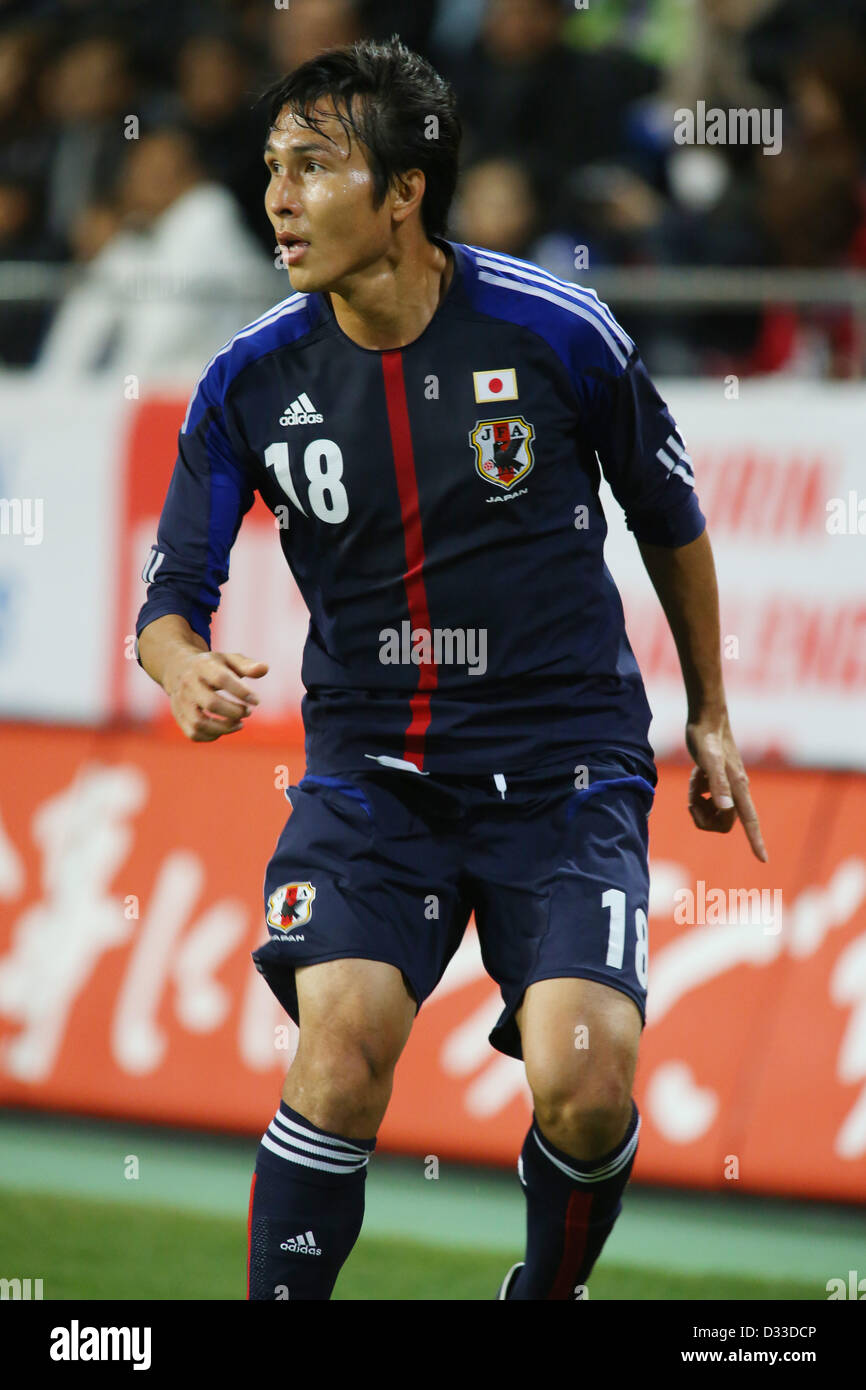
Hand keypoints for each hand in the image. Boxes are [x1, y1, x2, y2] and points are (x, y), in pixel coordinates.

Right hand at [164, 649, 268, 741]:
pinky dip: (212, 736)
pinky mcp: (179, 716)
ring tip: (240, 724)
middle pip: (211, 703)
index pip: (221, 679)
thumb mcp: (229, 659)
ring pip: (199, 722)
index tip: (256, 701)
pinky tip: (225, 729)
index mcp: (202, 665)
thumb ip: (247, 665)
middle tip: (248, 712)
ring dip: (224, 728)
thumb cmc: (212, 666)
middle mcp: (188, 683)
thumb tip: (265, 669)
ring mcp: (180, 701)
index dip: (241, 692)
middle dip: (234, 712)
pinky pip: (194, 733)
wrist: (178, 669)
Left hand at [685, 711, 767, 861]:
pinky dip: (697, 793)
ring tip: (694, 782)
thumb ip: (717, 784)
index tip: (763, 859)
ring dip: (698, 802)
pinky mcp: (718, 782)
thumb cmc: (706, 737)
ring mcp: (728, 787)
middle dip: (703, 817)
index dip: (756, 841)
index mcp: (738, 788)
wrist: (705, 719)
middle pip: (723, 823)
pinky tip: (695, 776)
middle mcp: (737, 790)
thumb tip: (726, 810)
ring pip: (713, 812)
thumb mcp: (707, 760)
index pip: (750, 821)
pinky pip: (707, 800)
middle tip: (692, 798)